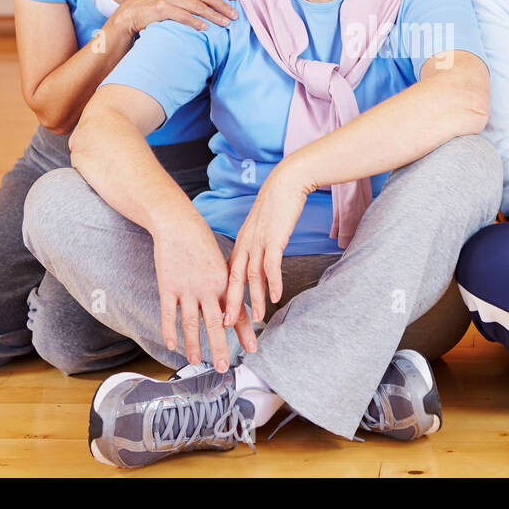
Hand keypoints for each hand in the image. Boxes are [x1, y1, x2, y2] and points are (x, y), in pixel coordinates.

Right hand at [112, 0, 237, 35]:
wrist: (130, 14)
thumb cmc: (154, 6)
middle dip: (223, 4)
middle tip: (235, 15)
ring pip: (198, 5)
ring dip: (214, 15)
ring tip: (225, 23)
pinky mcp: (161, 9)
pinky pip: (183, 15)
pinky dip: (196, 22)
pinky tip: (205, 28)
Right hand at [152, 224, 257, 371]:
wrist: (178, 225)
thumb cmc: (201, 243)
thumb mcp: (220, 263)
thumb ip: (225, 285)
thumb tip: (233, 304)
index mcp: (224, 282)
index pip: (236, 312)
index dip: (245, 332)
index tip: (252, 349)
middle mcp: (207, 288)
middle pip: (216, 323)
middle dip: (220, 347)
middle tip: (223, 366)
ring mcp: (186, 289)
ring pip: (192, 323)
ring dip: (194, 345)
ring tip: (197, 361)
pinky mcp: (168, 287)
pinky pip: (168, 313)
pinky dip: (170, 330)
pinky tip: (172, 345)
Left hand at [225, 163, 311, 324]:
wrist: (286, 183)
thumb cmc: (276, 205)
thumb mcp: (261, 228)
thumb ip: (258, 247)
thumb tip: (260, 266)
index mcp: (241, 243)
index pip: (229, 273)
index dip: (225, 295)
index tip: (223, 313)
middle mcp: (246, 244)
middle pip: (234, 279)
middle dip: (231, 304)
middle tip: (228, 325)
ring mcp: (259, 241)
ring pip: (252, 276)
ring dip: (254, 299)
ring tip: (257, 319)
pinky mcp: (274, 238)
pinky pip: (272, 265)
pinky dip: (273, 283)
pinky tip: (277, 297)